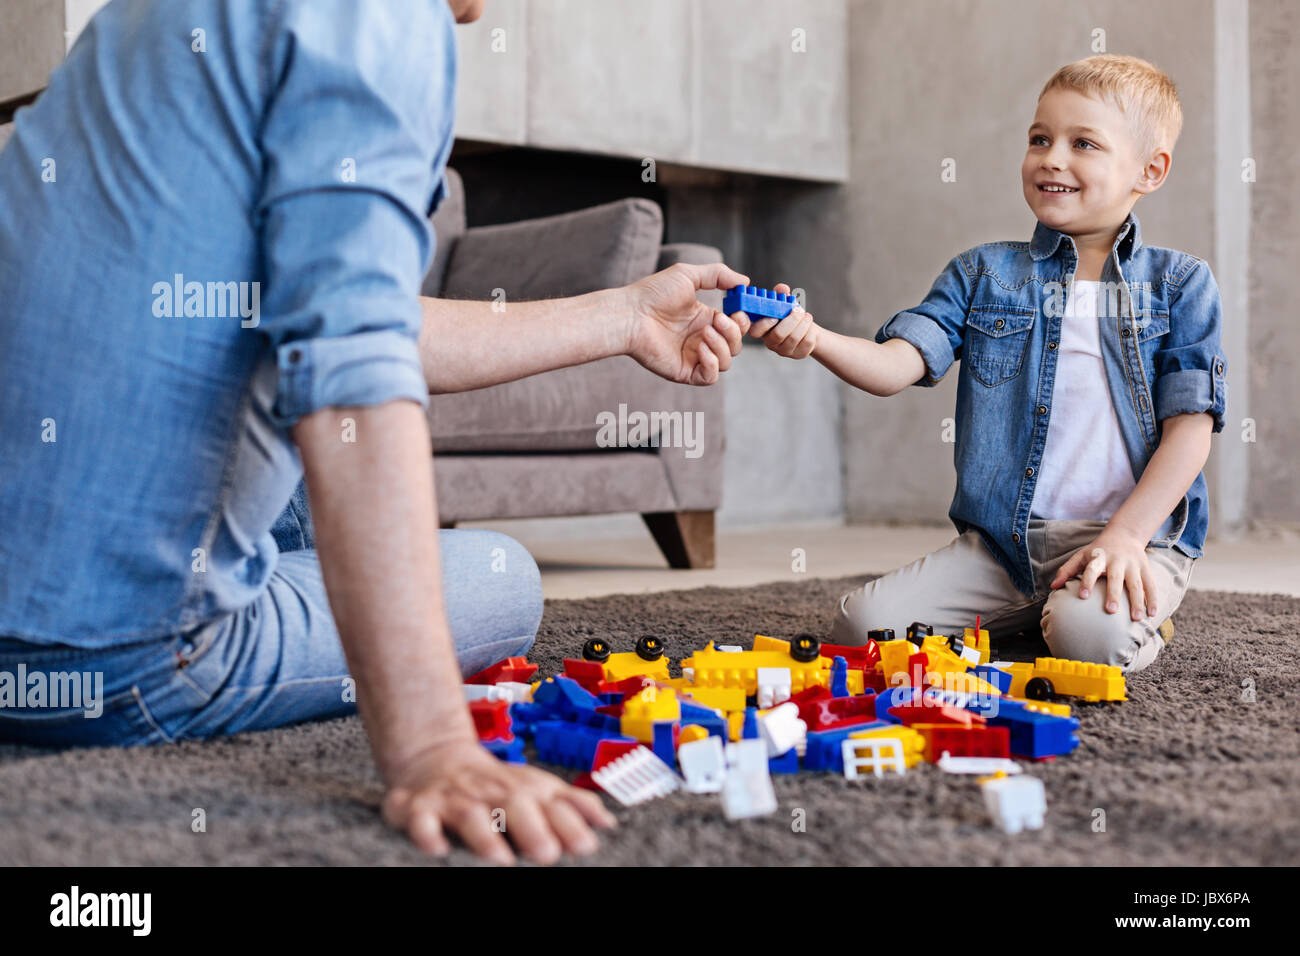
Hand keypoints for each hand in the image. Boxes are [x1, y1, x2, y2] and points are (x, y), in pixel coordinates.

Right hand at [382, 738, 616, 864]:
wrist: (434, 758)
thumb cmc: (496, 785)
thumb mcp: (537, 787)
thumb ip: (572, 806)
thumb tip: (608, 823)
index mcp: (526, 790)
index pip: (552, 804)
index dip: (570, 822)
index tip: (586, 845)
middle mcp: (494, 793)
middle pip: (515, 806)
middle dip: (533, 828)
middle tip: (548, 855)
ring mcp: (457, 799)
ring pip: (471, 815)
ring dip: (485, 836)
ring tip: (500, 858)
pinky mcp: (420, 807)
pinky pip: (421, 820)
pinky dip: (428, 832)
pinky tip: (436, 849)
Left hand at [625, 262, 750, 384]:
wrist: (630, 314)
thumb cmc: (653, 293)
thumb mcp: (688, 275)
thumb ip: (718, 274)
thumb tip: (745, 282)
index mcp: (704, 319)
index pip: (736, 327)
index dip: (743, 321)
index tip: (739, 311)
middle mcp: (701, 339)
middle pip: (735, 346)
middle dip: (734, 333)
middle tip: (717, 320)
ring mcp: (693, 357)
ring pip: (726, 362)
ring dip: (722, 346)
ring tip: (703, 332)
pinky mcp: (684, 371)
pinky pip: (710, 377)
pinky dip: (712, 364)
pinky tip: (701, 349)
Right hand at [742, 282, 817, 358]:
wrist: (806, 327)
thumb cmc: (790, 315)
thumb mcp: (785, 303)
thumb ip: (781, 294)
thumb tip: (782, 289)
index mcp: (762, 329)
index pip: (755, 331)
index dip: (764, 324)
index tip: (775, 316)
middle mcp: (770, 342)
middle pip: (778, 335)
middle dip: (791, 320)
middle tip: (798, 310)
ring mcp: (784, 350)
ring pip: (793, 338)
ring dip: (803, 323)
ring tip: (806, 316)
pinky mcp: (798, 354)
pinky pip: (806, 343)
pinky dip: (811, 331)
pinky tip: (809, 327)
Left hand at [1049, 527, 1157, 620]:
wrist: (1125, 534)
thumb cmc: (1098, 551)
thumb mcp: (1081, 556)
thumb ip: (1067, 570)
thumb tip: (1053, 587)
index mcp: (1100, 558)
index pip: (1092, 570)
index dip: (1087, 582)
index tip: (1083, 596)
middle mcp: (1118, 561)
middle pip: (1116, 578)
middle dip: (1113, 594)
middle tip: (1110, 611)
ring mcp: (1133, 565)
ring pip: (1136, 584)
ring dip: (1137, 601)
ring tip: (1136, 619)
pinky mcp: (1146, 569)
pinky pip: (1151, 585)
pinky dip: (1152, 600)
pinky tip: (1152, 614)